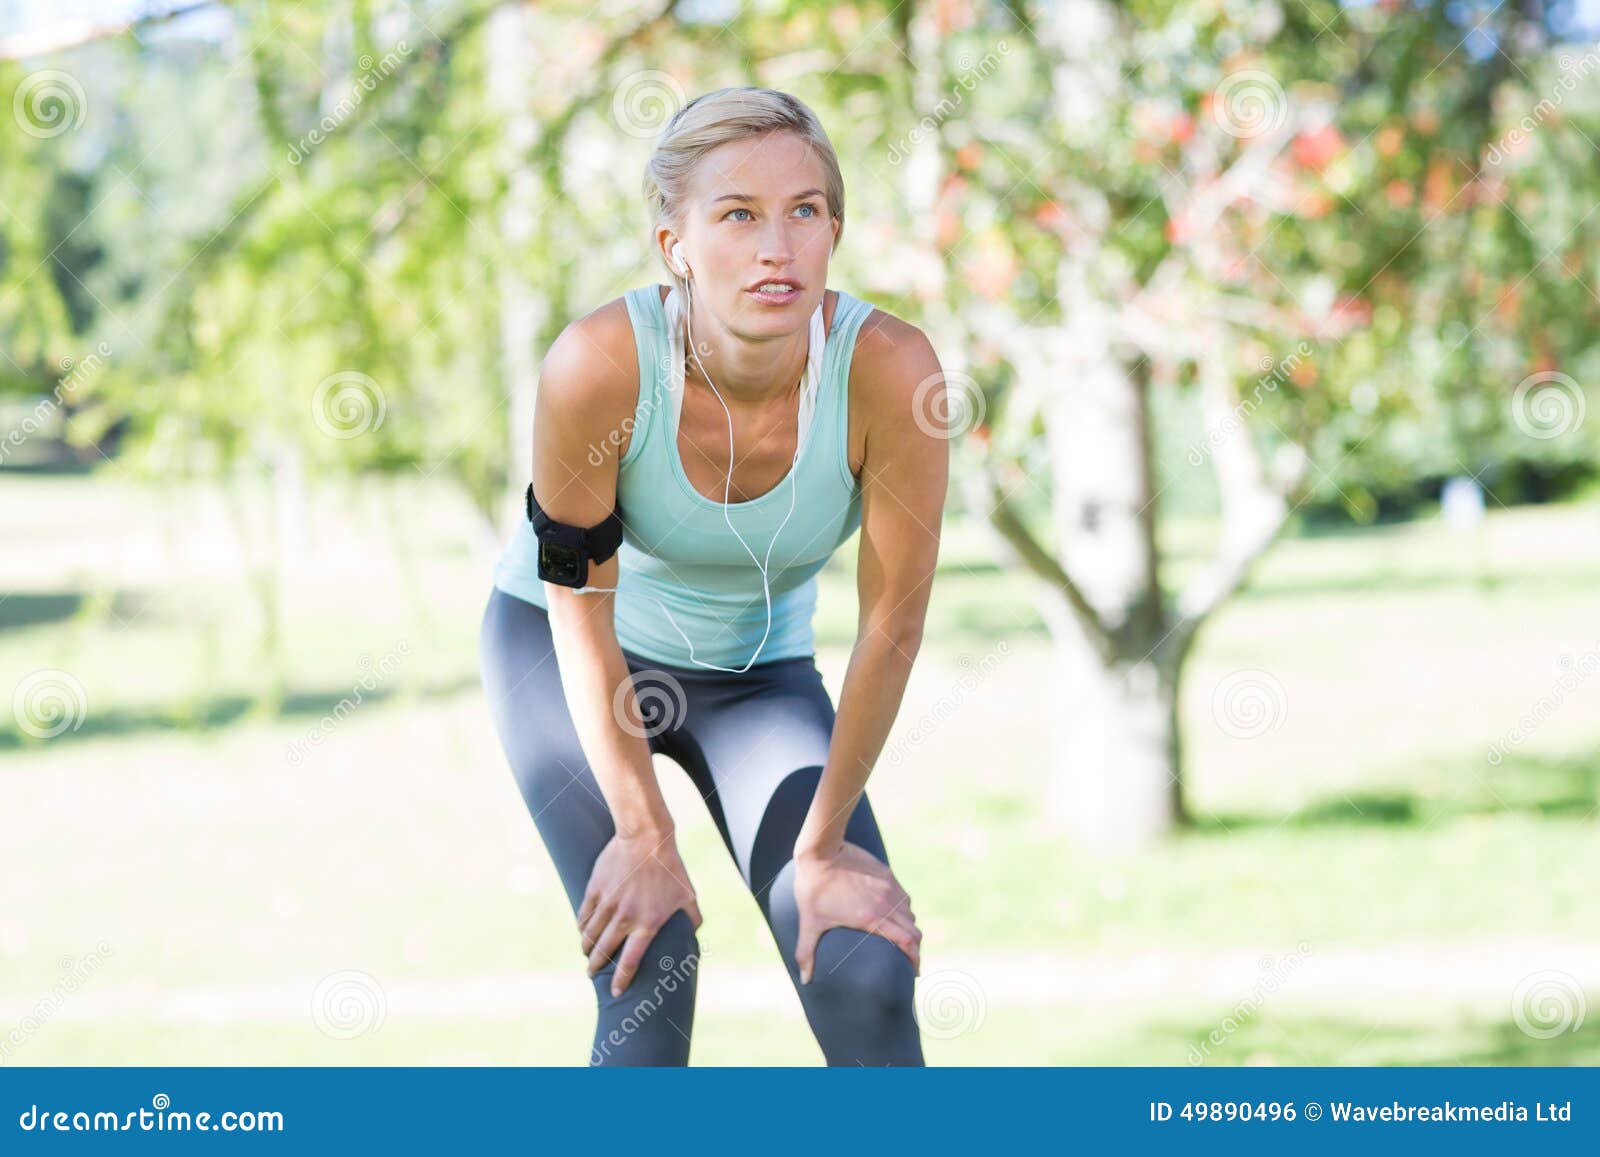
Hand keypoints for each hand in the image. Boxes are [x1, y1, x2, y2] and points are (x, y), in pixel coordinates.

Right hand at [578, 828, 702, 996]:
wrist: (646, 837)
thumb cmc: (671, 867)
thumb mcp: (687, 895)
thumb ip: (692, 919)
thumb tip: (693, 934)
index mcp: (647, 924)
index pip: (630, 961)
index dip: (621, 980)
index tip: (615, 992)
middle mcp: (624, 918)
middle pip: (603, 952)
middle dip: (596, 968)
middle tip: (592, 975)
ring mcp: (607, 904)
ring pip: (589, 935)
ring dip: (587, 949)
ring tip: (587, 955)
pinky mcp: (595, 889)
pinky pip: (584, 915)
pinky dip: (582, 927)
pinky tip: (583, 931)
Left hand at [792, 841, 920, 984]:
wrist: (821, 850)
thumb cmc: (813, 888)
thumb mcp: (809, 922)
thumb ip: (806, 952)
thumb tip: (805, 980)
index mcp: (871, 918)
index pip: (907, 941)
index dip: (915, 959)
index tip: (914, 971)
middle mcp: (886, 903)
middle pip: (914, 930)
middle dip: (916, 949)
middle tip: (911, 961)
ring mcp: (889, 886)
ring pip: (910, 913)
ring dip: (909, 928)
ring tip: (901, 939)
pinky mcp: (887, 873)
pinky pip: (903, 896)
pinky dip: (903, 910)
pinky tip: (893, 914)